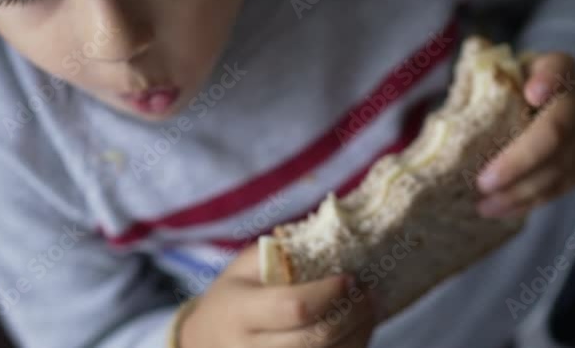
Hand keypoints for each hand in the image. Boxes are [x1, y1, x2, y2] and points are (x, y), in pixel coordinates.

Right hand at [179, 245, 378, 347]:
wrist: (206, 341)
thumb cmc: (233, 296)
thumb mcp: (245, 267)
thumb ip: (281, 253)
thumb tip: (332, 238)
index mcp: (240, 313)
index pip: (294, 307)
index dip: (328, 293)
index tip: (349, 277)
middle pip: (317, 339)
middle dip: (352, 313)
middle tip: (367, 291)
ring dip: (359, 332)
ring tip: (368, 307)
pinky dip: (352, 347)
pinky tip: (357, 328)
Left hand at [475, 52, 574, 217]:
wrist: (553, 100)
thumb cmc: (515, 85)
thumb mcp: (504, 70)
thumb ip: (488, 67)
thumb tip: (474, 49)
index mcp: (559, 68)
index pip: (559, 68)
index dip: (548, 80)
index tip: (530, 93)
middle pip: (557, 131)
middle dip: (519, 161)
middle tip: (483, 181)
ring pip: (561, 167)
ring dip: (521, 191)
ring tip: (484, 205)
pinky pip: (562, 187)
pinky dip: (530, 201)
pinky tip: (501, 210)